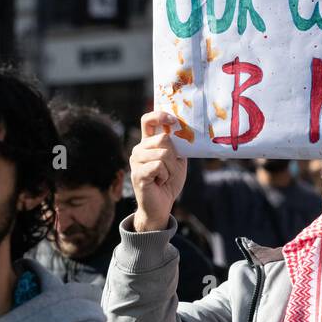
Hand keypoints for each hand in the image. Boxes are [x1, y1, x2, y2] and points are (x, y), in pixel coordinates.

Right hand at [131, 110, 188, 232]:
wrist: (161, 206)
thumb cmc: (169, 182)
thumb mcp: (178, 160)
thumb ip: (178, 146)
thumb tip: (185, 131)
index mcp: (148, 143)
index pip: (148, 120)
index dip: (160, 116)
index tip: (173, 121)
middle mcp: (139, 149)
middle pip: (163, 138)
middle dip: (174, 156)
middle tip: (170, 170)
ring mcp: (136, 161)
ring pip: (164, 153)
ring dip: (171, 168)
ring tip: (164, 177)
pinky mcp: (138, 173)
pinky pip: (159, 166)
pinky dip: (165, 175)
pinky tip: (159, 182)